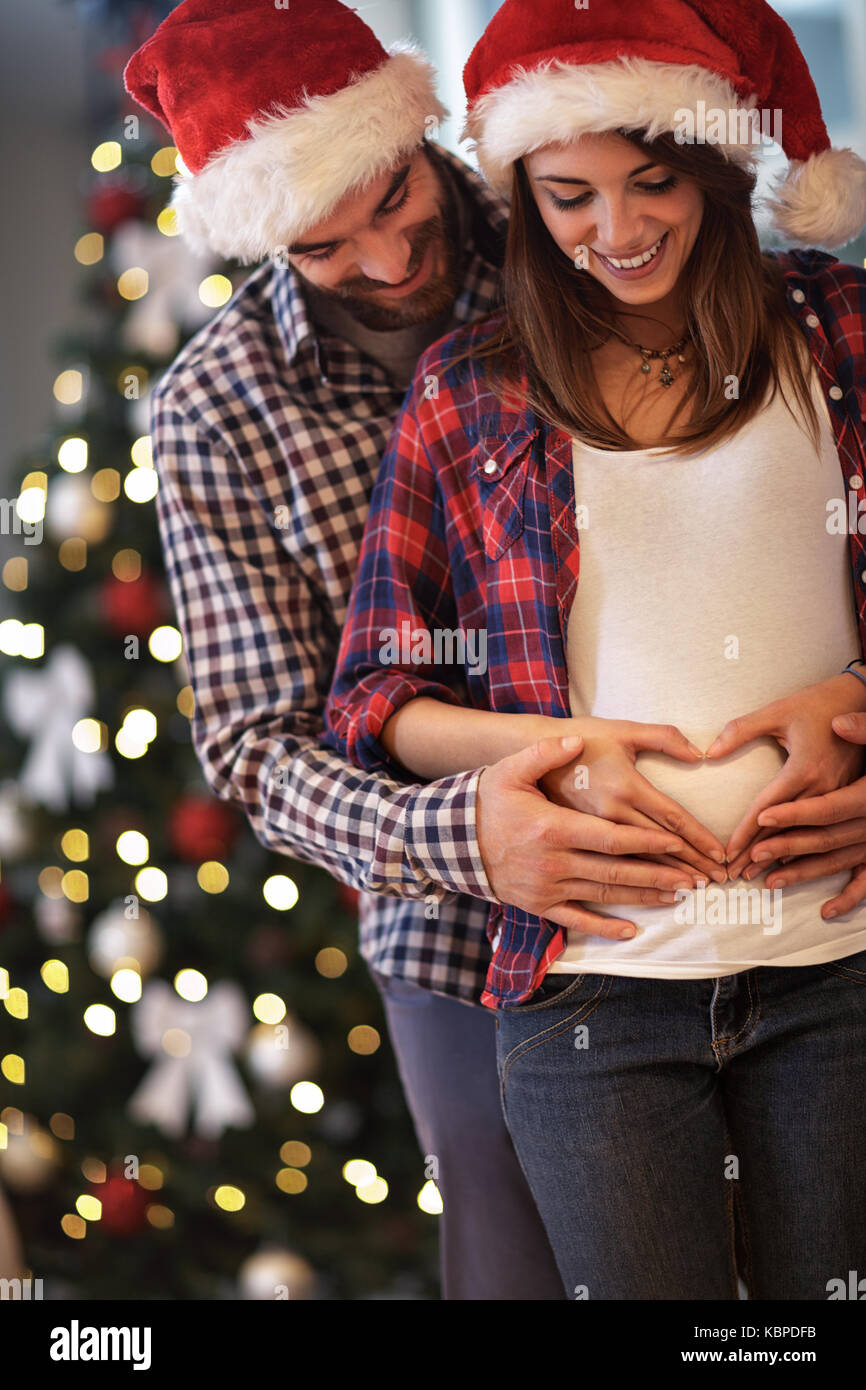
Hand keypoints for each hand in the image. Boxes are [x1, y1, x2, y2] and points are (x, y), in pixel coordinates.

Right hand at [475, 734, 718, 941]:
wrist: (451, 841)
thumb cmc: (486, 801)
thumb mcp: (511, 769)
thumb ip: (546, 753)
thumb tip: (575, 739)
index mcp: (554, 827)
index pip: (613, 838)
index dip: (649, 843)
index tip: (681, 845)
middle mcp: (554, 862)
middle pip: (616, 871)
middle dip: (659, 876)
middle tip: (694, 879)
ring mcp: (547, 887)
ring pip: (604, 896)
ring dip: (643, 898)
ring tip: (676, 897)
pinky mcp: (539, 905)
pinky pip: (576, 920)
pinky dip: (605, 927)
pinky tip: (632, 931)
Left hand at [732, 710, 865, 918]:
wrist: (858, 699)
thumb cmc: (816, 703)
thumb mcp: (777, 711)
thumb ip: (741, 730)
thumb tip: (708, 751)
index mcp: (807, 768)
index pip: (770, 808)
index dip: (746, 831)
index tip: (727, 851)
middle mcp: (830, 789)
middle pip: (792, 832)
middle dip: (763, 854)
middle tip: (737, 873)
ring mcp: (849, 800)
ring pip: (821, 846)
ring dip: (793, 867)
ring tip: (764, 880)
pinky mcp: (862, 807)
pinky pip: (857, 855)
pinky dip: (846, 885)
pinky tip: (829, 908)